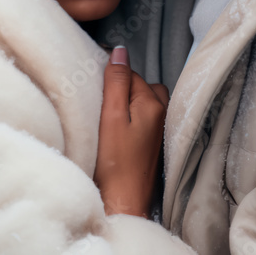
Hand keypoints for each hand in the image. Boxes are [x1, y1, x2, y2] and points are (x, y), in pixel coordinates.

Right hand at [93, 46, 168, 217]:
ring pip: (140, 101)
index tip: (93, 83)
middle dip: (119, 89)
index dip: (110, 75)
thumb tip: (120, 51)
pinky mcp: (151, 143)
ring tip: (106, 118)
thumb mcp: (111, 116)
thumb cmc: (116, 165)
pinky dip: (128, 119)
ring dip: (125, 104)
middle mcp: (162, 113)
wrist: (123, 203)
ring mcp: (158, 129)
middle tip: (99, 104)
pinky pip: (140, 118)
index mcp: (154, 103)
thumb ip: (117, 82)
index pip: (130, 73)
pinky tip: (115, 132)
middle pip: (138, 86)